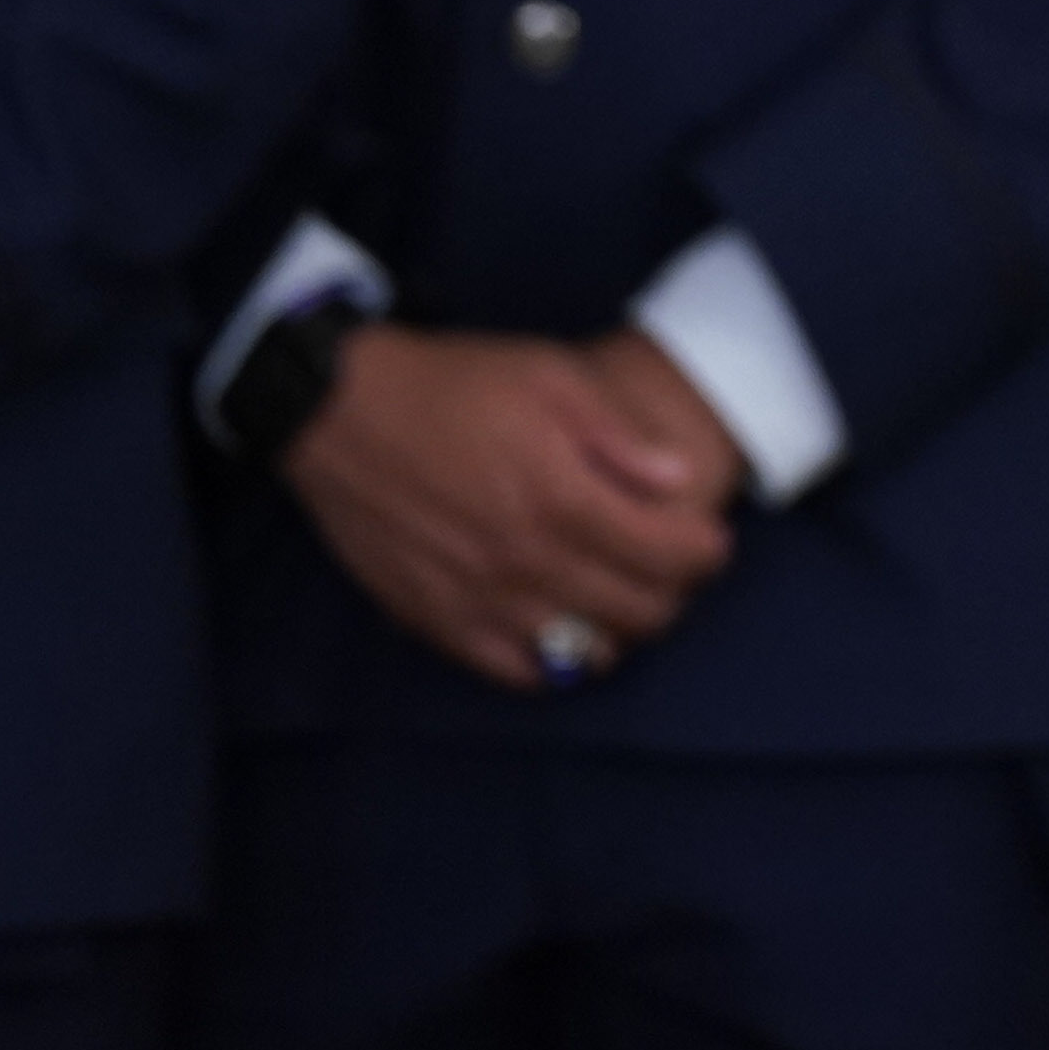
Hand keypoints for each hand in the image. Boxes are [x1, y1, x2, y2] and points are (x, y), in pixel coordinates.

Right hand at [279, 323, 736, 692]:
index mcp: (564, 499)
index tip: (710, 539)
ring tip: (619, 592)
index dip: (708, 552)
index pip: (672, 558)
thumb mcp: (549, 377)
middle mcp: (529, 562)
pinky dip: (555, 660)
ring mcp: (482, 601)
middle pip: (642, 612)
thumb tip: (679, 478)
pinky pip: (519, 672)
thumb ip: (620, 435)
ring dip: (621, 627)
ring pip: (589, 651)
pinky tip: (561, 624)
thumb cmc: (451, 385)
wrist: (338, 413)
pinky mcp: (438, 621)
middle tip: (670, 565)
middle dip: (675, 591)